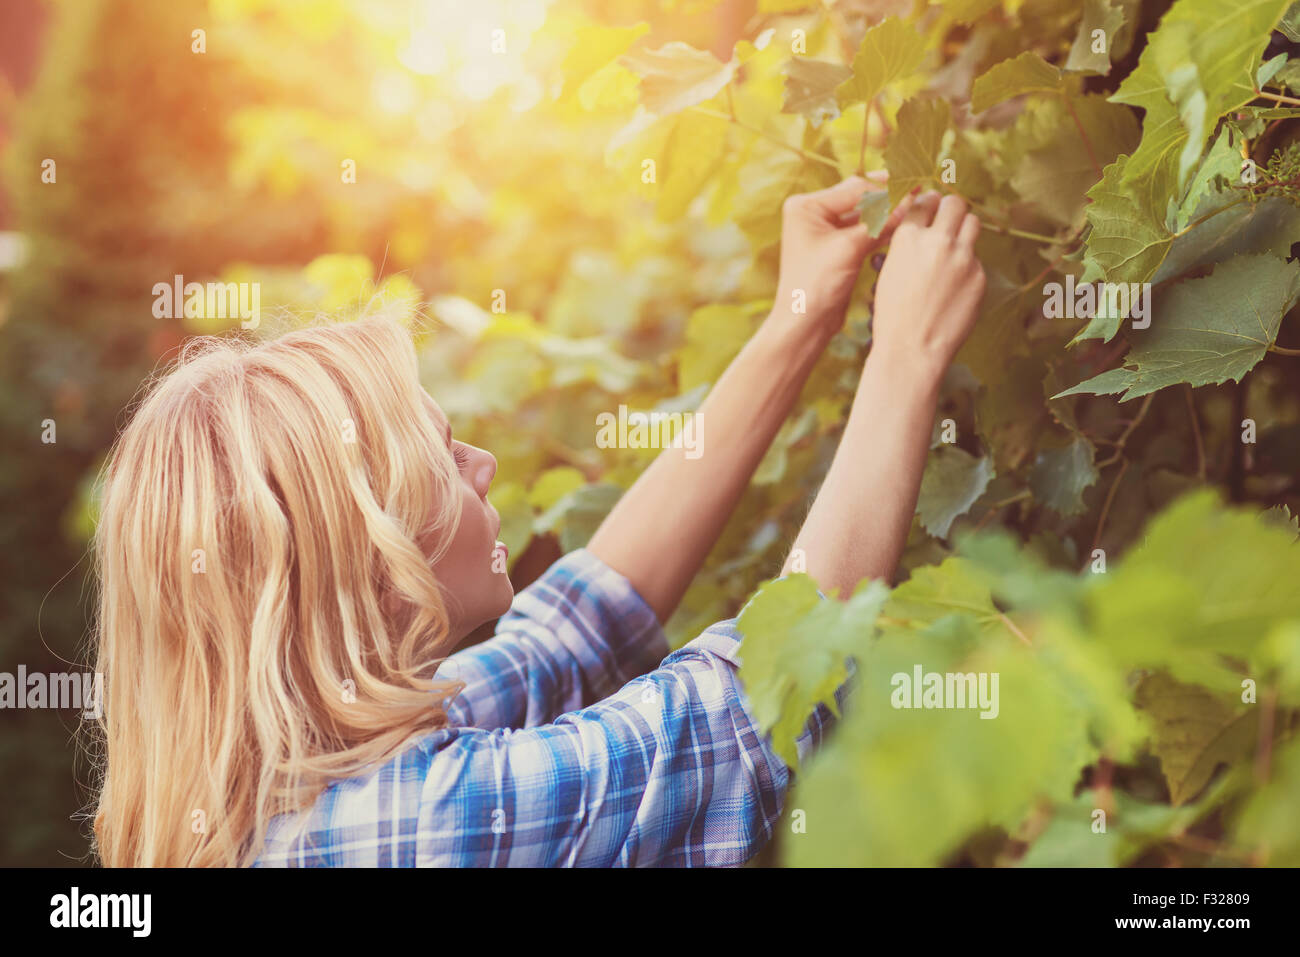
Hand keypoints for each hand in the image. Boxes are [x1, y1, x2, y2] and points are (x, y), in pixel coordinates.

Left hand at [772, 172, 913, 341]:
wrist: (806, 324)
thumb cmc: (817, 285)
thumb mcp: (849, 249)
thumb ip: (879, 222)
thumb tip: (910, 199)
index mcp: (807, 206)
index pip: (855, 189)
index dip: (887, 188)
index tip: (916, 184)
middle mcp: (813, 213)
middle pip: (859, 197)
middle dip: (888, 195)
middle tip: (919, 187)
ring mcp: (826, 230)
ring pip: (865, 214)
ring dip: (888, 212)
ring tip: (918, 204)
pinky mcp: (838, 247)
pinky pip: (865, 231)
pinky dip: (883, 228)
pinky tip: (906, 223)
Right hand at [869, 192, 985, 381]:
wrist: (912, 348)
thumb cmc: (892, 315)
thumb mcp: (889, 272)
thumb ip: (907, 246)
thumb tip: (922, 229)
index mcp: (908, 238)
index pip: (924, 201)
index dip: (928, 204)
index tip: (931, 208)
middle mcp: (937, 241)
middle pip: (954, 203)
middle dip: (951, 209)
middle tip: (948, 219)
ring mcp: (962, 257)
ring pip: (973, 223)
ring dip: (964, 229)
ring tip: (956, 246)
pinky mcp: (979, 276)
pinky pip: (976, 260)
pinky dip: (967, 267)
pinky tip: (955, 287)